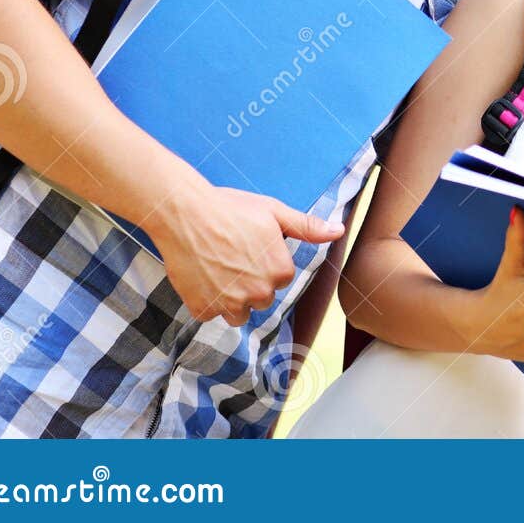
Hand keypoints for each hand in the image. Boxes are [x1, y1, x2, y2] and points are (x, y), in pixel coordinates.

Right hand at [150, 183, 344, 324]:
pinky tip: (201, 277)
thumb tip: (339, 231)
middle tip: (233, 257)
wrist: (184, 213)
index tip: (250, 247)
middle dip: (251, 283)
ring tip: (218, 269)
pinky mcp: (203, 309)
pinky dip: (207, 300)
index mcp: (280, 271)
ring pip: (239, 313)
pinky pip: (211, 313)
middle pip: (262, 298)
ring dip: (232, 298)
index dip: (265, 263)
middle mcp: (258, 293)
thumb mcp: (274, 212)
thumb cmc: (230, 208)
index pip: (281, 278)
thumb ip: (308, 227)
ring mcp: (229, 303)